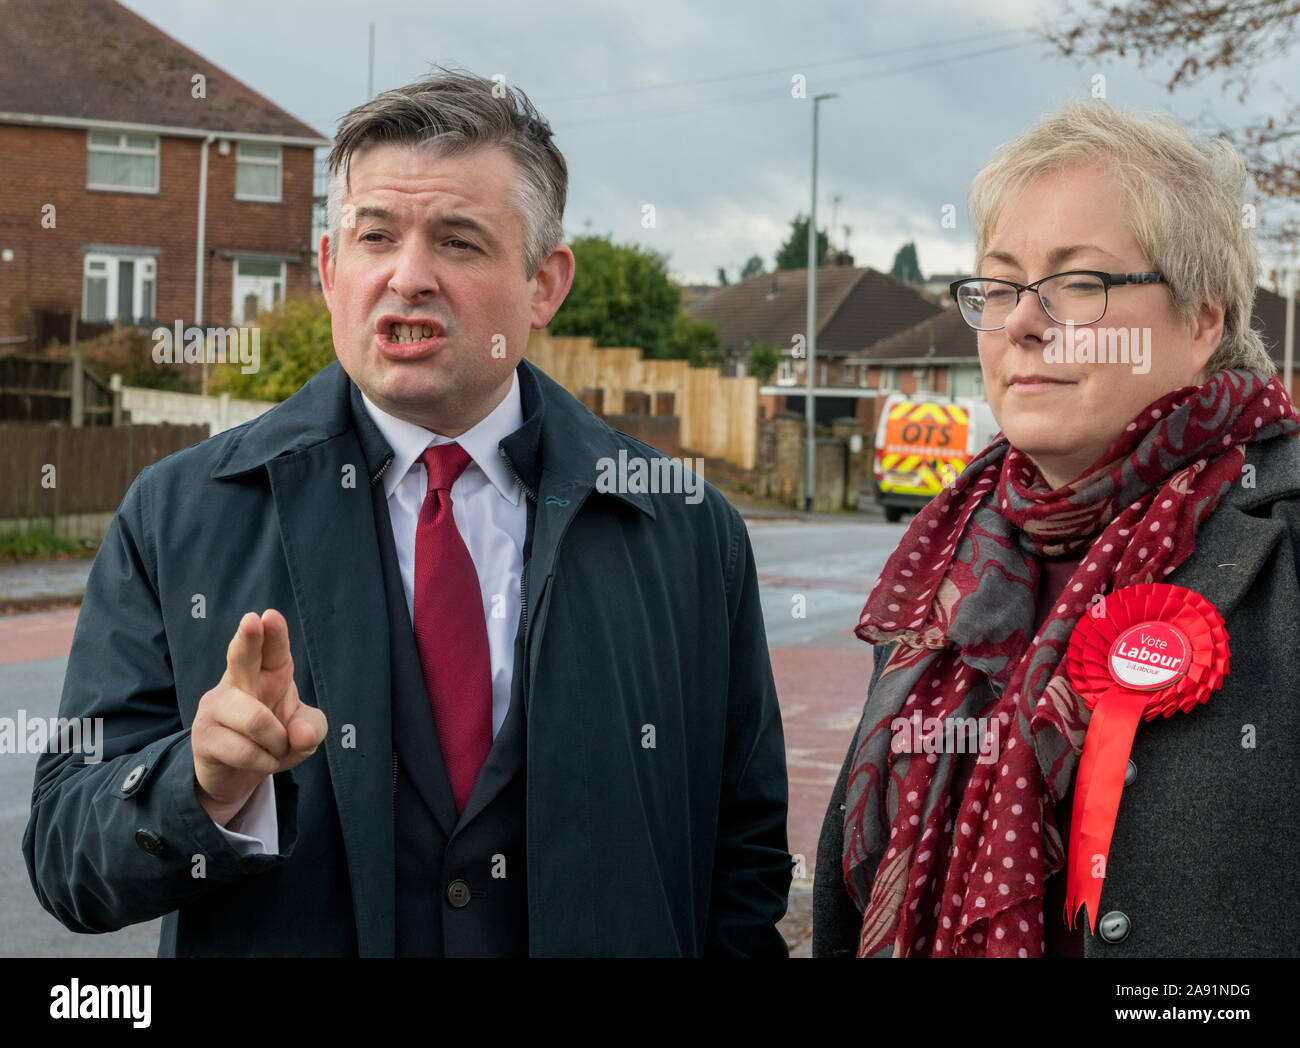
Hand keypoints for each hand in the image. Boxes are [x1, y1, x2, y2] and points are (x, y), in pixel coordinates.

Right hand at [192, 609, 327, 825]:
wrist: (238, 774)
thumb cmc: (273, 739)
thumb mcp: (305, 733)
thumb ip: (313, 728)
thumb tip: (300, 734)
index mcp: (268, 672)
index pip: (273, 649)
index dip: (274, 633)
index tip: (270, 616)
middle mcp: (239, 681)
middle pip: (242, 656)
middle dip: (248, 639)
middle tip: (251, 621)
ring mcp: (216, 706)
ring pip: (255, 719)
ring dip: (276, 742)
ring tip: (275, 749)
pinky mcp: (203, 736)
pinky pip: (244, 751)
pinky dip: (263, 763)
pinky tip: (260, 762)